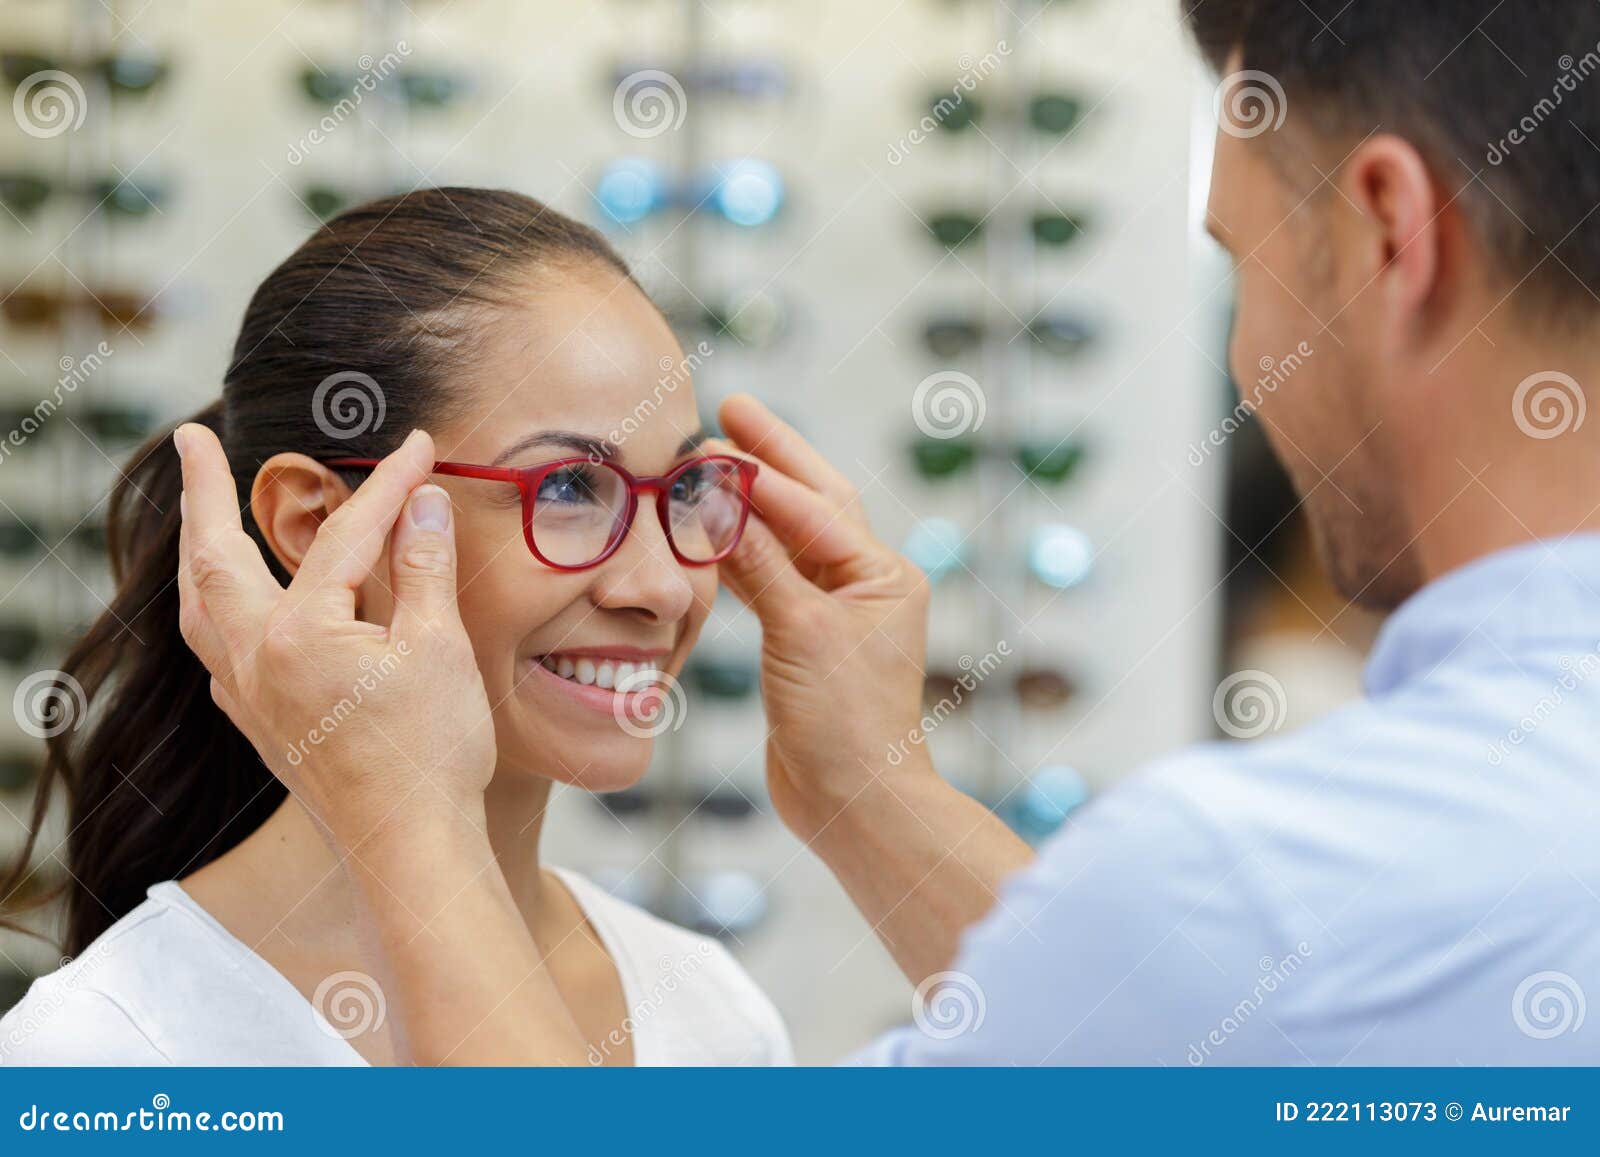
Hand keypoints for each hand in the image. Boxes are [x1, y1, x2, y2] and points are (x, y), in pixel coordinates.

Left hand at [175, 423, 495, 852]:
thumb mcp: (440, 649)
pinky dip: (214, 611)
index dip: (387, 487)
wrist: (411, 849)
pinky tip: (234, 610)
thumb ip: (423, 567)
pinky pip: (215, 652)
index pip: (343, 538)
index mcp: (297, 635)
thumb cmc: (431, 756)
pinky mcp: (261, 727)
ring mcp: (248, 698)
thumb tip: (424, 503)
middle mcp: (253, 661)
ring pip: (199, 608)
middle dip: (202, 491)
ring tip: (197, 514)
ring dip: (195, 552)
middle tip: (193, 437)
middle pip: (213, 557)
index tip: (419, 448)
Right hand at [715, 395, 932, 837]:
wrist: (854, 802)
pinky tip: (705, 530)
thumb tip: (720, 497)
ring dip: (748, 502)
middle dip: (771, 457)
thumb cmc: (846, 723)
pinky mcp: (806, 641)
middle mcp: (866, 584)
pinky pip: (769, 579)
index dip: (761, 469)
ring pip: (786, 538)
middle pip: (811, 502)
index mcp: (884, 574)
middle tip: (730, 410)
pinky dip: (737, 553)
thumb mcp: (801, 632)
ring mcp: (836, 612)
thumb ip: (761, 562)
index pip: (812, 505)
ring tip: (707, 460)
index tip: (714, 434)